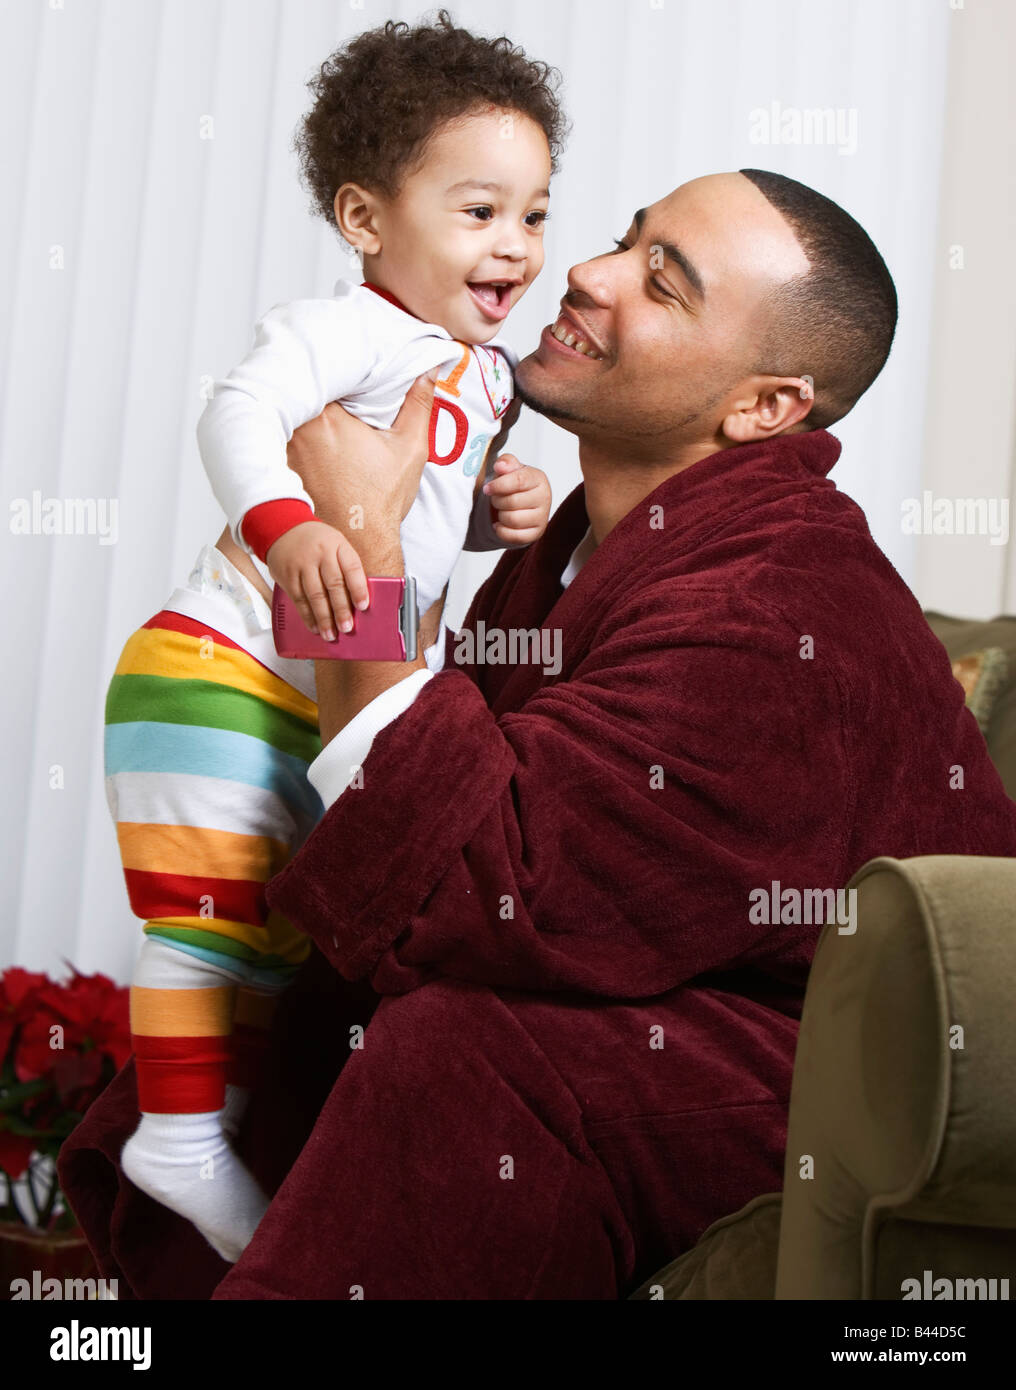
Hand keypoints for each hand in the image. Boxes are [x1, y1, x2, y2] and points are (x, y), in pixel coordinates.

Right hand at [266, 520, 367, 640]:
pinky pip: (298, 599)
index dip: (359, 588)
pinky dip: (307, 616)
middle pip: (333, 584)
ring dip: (324, 618)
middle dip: (341, 609)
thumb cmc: (317, 542)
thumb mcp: (337, 545)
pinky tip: (314, 626)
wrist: (284, 529)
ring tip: (331, 634)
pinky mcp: (287, 576)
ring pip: (314, 595)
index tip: (364, 606)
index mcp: (338, 545)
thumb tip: (358, 600)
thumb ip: (347, 568)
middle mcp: (320, 554)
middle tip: (347, 627)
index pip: (352, 567)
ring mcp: (302, 565)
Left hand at [284, 370, 439, 555]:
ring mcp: (282, 452)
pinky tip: (310, 451)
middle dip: (316, 394)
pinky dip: (290, 441)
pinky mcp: (277, 471)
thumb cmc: (381, 502)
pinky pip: (280, 443)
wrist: (360, 543)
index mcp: (327, 417)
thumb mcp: (409, 448)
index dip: (334, 376)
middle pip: (302, 397)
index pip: (323, 377)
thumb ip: (418, 405)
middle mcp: (297, 431)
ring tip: (322, 427)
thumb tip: (428, 373)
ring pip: (289, 419)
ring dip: (301, 416)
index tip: (346, 383)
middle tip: (335, 401)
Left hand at [482, 457, 551, 546]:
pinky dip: (501, 531)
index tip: (487, 488)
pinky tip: (500, 523)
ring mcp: (542, 517)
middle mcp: (545, 498)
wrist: (519, 504)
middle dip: (497, 501)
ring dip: (500, 516)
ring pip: (512, 520)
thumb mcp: (509, 469)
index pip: (519, 480)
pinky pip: (514, 536)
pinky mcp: (536, 533)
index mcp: (538, 479)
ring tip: (501, 510)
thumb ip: (505, 462)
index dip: (499, 485)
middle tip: (496, 499)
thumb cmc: (513, 485)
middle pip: (513, 502)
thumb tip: (501, 466)